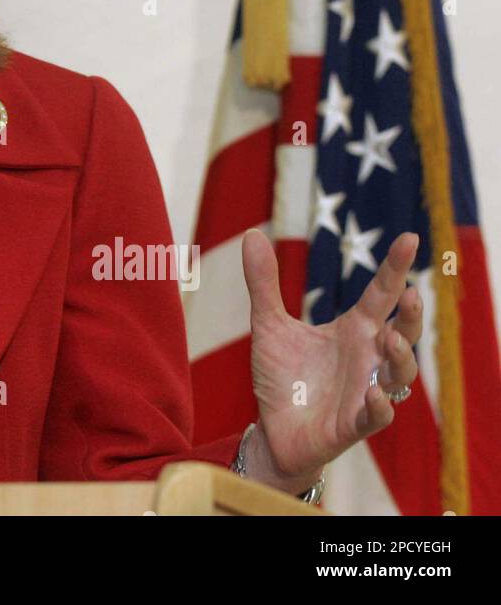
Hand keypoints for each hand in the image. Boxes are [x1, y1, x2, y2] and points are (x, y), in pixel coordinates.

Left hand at [241, 227, 421, 490]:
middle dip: (411, 317)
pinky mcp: (355, 423)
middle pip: (403, 333)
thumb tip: (252, 233)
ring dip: (400, 357)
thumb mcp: (268, 324)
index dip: (395, 268)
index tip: (409, 237)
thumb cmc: (283, 377)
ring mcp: (366, 391)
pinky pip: (378, 415)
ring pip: (399, 374)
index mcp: (353, 330)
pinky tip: (373, 391)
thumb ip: (263, 281)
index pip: (380, 295)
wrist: (274, 430)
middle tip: (411, 295)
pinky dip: (380, 404)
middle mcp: (367, 358)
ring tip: (390, 338)